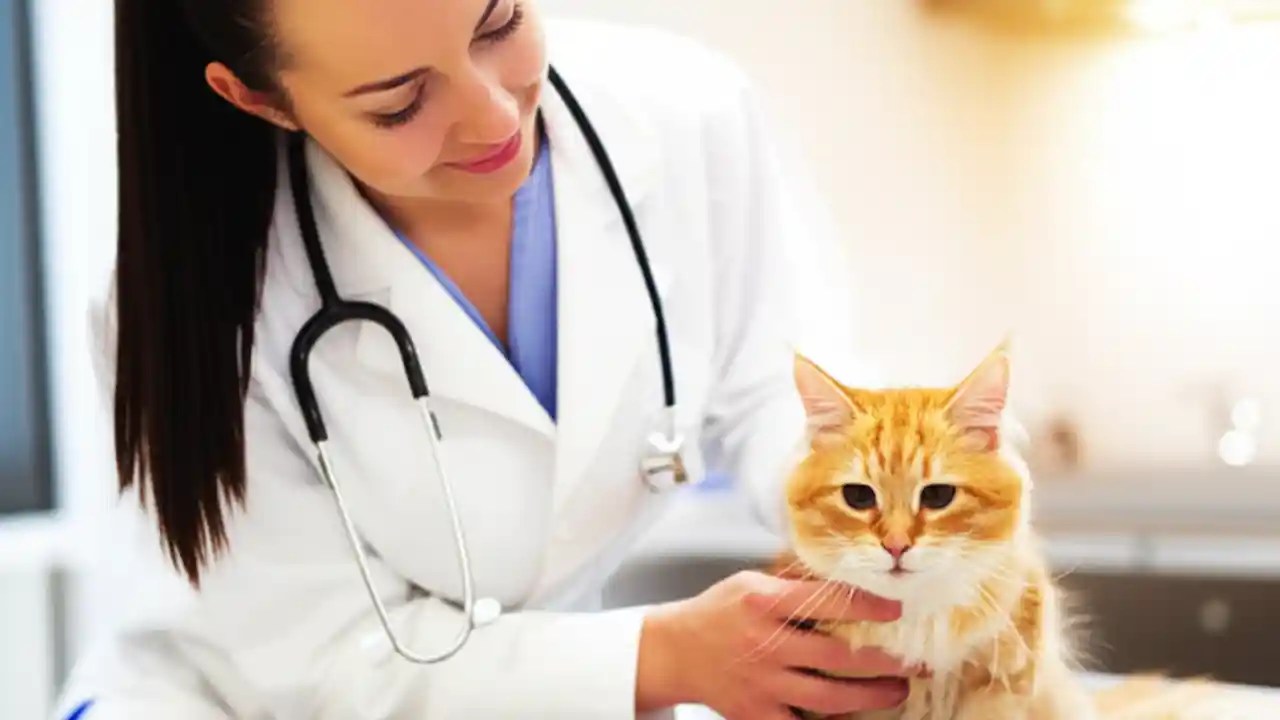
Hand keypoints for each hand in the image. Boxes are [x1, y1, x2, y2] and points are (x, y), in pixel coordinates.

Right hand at [637, 571, 912, 718]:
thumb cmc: (717, 612)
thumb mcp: (749, 583)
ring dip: (871, 697)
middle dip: (883, 662)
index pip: (826, 603)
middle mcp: (764, 644)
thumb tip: (842, 571)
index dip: (867, 607)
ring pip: (829, 699)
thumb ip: (792, 581)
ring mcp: (761, 684)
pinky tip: (855, 715)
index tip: (896, 610)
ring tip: (896, 691)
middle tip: (912, 662)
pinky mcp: (756, 715)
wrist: (675, 651)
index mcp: (763, 603)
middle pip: (837, 659)